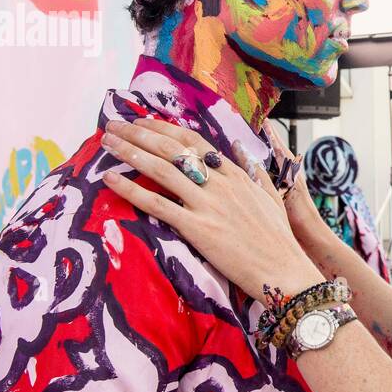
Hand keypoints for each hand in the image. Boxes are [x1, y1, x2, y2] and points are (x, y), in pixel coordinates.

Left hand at [100, 117, 323, 300]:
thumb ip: (254, 170)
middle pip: (173, 149)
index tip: (143, 121)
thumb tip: (240, 148)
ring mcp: (208, 205)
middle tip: (113, 125)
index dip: (164, 129)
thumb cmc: (279, 240)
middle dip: (139, 133)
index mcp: (236, 175)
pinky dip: (131, 189)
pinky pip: (157, 205)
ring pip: (162, 170)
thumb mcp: (271, 197)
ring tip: (107, 143)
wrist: (284, 270)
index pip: (194, 142)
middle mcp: (220, 183)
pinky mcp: (198, 229)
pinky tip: (110, 179)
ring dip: (130, 152)